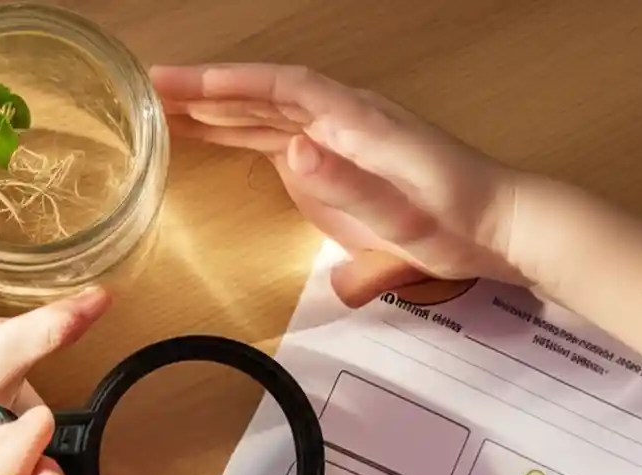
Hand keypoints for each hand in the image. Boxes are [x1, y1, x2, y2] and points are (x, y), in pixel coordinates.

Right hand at [151, 63, 526, 305]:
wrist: (494, 225)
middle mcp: (339, 119)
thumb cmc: (454, 218)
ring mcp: (335, 139)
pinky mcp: (333, 163)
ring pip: (264, 114)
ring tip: (161, 111)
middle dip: (205, 91)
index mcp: (354, 120)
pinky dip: (238, 133)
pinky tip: (210, 135)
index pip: (278, 86)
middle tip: (146, 91)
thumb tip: (291, 148)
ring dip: (214, 110)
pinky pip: (274, 138)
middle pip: (262, 94)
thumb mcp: (402, 211)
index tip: (174, 82)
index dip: (224, 82)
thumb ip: (347, 182)